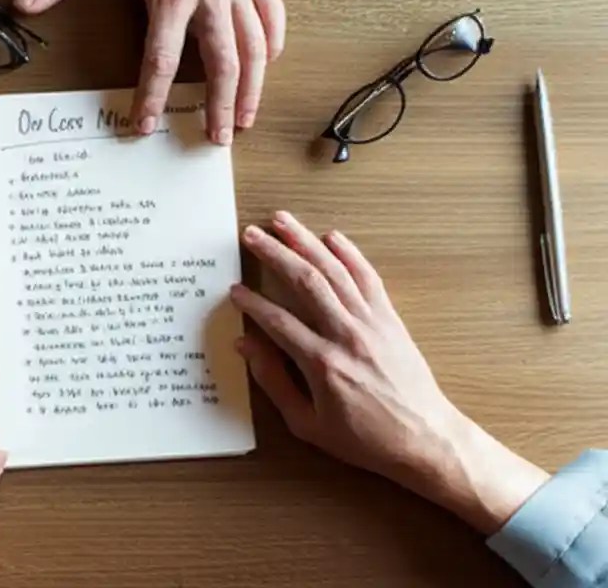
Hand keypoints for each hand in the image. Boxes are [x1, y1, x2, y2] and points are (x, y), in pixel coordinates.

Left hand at [16, 0, 284, 143]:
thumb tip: (24, 4)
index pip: (162, 58)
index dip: (154, 96)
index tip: (146, 125)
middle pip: (222, 64)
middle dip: (218, 107)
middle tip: (214, 140)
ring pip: (255, 47)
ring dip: (252, 87)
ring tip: (244, 118)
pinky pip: (272, 13)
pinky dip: (273, 43)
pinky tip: (268, 63)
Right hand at [230, 211, 548, 533]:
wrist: (424, 438)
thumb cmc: (364, 439)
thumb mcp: (307, 424)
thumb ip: (273, 382)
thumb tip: (246, 347)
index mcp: (321, 363)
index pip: (277, 320)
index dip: (252, 302)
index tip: (235, 289)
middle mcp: (346, 335)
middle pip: (304, 281)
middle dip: (274, 253)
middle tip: (251, 234)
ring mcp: (371, 323)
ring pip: (334, 271)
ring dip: (306, 242)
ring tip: (282, 221)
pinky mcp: (390, 319)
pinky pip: (368, 278)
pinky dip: (350, 254)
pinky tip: (331, 237)